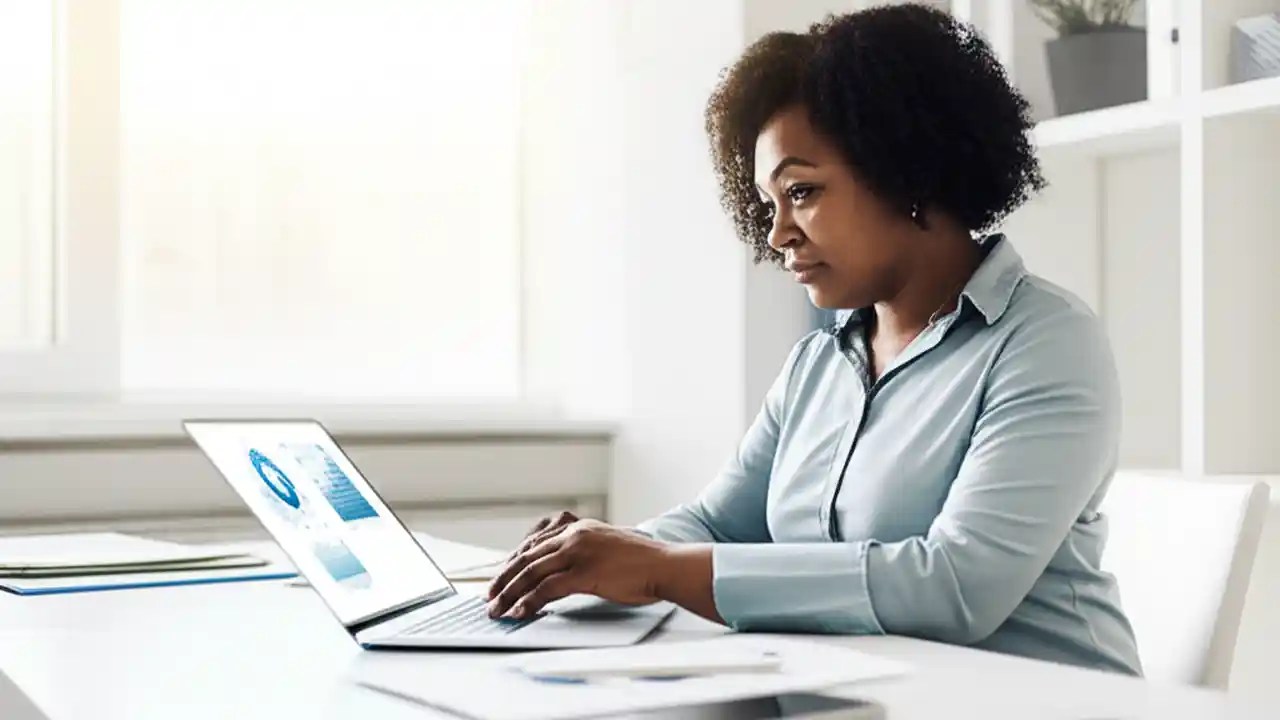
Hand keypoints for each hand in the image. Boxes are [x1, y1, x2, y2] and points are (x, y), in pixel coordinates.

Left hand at [485, 519, 669, 619]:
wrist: (666, 565)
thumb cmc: (642, 563)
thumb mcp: (606, 549)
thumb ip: (583, 555)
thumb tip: (560, 575)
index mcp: (579, 528)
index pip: (535, 544)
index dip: (513, 562)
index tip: (501, 577)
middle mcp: (575, 535)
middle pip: (527, 557)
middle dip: (504, 579)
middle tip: (490, 596)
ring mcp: (579, 552)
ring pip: (531, 572)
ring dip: (509, 593)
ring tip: (497, 609)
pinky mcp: (585, 572)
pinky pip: (547, 588)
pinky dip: (529, 602)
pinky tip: (519, 612)